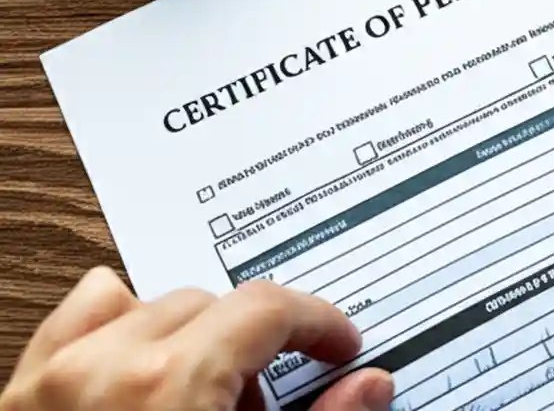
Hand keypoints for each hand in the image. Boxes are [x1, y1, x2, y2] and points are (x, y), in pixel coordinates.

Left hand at [0, 268, 393, 410]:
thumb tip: (367, 387)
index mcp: (168, 387)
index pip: (266, 308)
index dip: (319, 324)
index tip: (338, 349)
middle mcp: (103, 369)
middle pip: (212, 304)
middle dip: (255, 344)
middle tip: (271, 407)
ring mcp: (51, 382)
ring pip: (148, 306)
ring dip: (191, 337)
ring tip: (207, 401)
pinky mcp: (19, 400)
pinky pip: (80, 320)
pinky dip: (120, 330)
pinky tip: (142, 374)